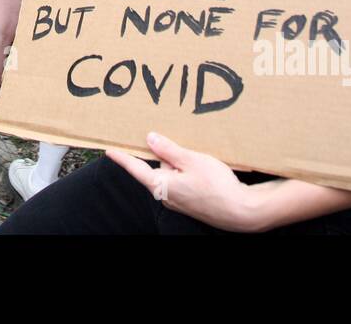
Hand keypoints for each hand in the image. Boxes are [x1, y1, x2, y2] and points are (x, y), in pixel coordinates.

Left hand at [107, 132, 270, 232]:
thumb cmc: (217, 186)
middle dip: (165, 156)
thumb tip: (150, 139)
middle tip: (174, 142)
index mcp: (161, 186)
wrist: (242, 212)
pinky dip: (188, 172)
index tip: (109, 151)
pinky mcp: (191, 202)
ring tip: (196, 155)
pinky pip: (183, 181)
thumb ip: (169, 150)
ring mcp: (179, 201)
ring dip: (180, 163)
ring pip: (172, 174)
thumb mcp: (192, 160)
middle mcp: (166, 196)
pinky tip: (203, 167)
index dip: (122, 158)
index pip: (136, 169)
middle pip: (157, 169)